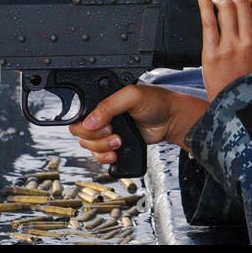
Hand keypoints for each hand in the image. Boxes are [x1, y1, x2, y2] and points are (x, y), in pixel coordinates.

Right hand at [70, 84, 207, 162]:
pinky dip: (104, 157)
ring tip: (120, 142)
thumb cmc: (156, 101)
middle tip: (113, 133)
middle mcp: (102, 116)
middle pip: (81, 133)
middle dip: (96, 138)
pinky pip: (99, 156)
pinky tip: (116, 153)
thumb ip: (109, 105)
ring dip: (102, 148)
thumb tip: (90, 121)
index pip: (80, 115)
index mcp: (102, 100)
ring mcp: (107, 131)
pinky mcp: (114, 145)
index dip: (86, 125)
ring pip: (89, 146)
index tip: (103, 126)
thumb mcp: (132, 95)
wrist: (171, 120)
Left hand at [200, 0, 251, 99]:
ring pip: (226, 7)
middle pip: (242, 3)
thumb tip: (250, 13)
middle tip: (229, 2)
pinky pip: (208, 20)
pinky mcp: (212, 51)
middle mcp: (250, 39)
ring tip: (218, 0)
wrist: (239, 107)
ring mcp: (230, 45)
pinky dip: (205, 4)